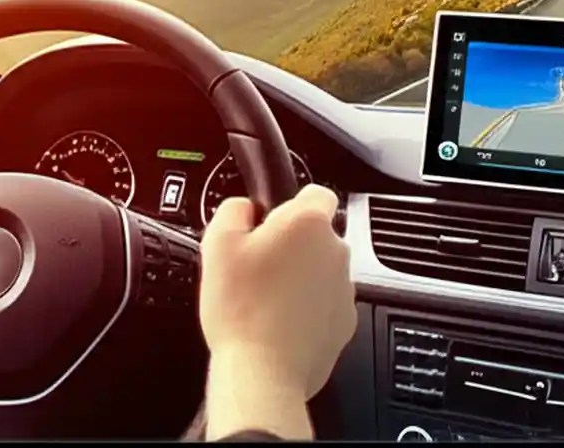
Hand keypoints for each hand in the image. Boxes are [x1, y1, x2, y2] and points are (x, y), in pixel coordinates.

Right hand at [198, 184, 355, 438]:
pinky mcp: (345, 322)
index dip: (290, 204)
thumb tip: (244, 207)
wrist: (262, 371)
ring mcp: (344, 289)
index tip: (270, 222)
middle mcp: (335, 252)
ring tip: (264, 299)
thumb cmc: (241, 309)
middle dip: (291, 245)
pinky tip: (278, 321)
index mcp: (307, 224)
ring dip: (299, 278)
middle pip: (315, 235)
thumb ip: (233, 210)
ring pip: (320, 270)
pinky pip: (325, 303)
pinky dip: (307, 309)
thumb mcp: (218, 244)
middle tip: (257, 265)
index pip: (315, 192)